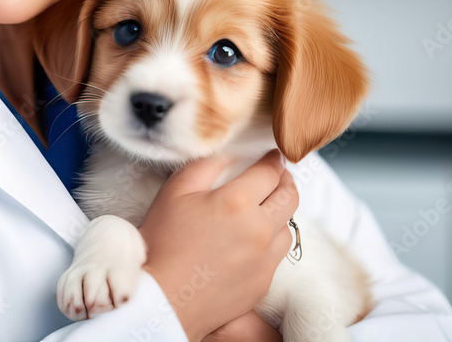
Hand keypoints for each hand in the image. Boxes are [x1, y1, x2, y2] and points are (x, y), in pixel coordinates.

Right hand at [138, 149, 298, 339]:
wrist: (162, 299)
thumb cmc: (162, 244)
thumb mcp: (175, 192)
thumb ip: (205, 165)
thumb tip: (230, 152)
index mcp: (237, 202)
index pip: (270, 171)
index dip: (272, 159)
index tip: (271, 155)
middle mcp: (259, 230)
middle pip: (290, 196)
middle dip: (285, 180)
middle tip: (277, 174)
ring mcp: (264, 259)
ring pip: (288, 226)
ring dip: (280, 211)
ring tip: (266, 206)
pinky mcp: (263, 282)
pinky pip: (277, 254)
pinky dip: (271, 240)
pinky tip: (254, 239)